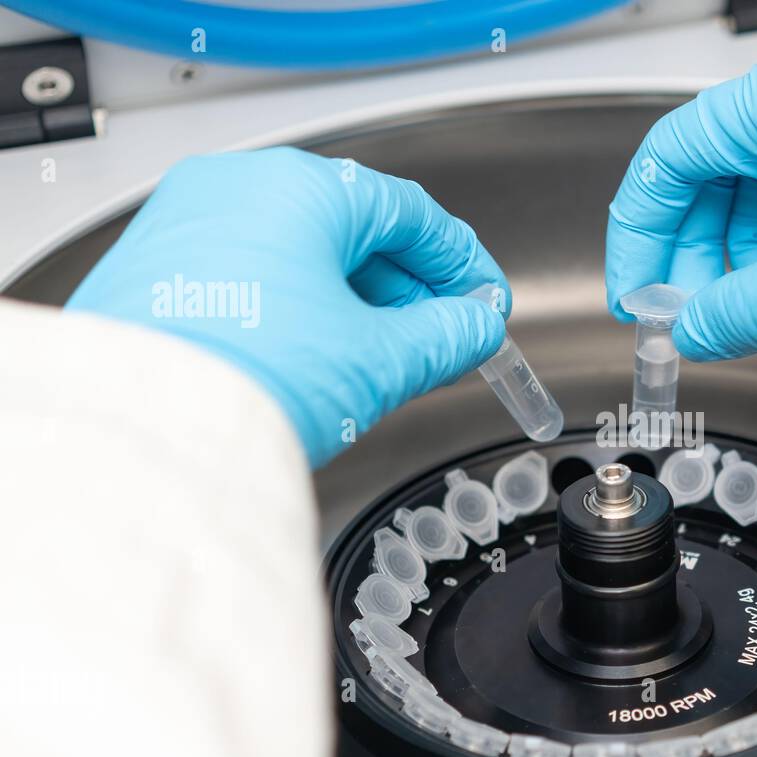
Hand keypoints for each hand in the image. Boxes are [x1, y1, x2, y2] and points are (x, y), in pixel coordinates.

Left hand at [68, 147, 509, 466]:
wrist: (137, 433)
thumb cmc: (243, 379)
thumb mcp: (378, 359)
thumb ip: (445, 336)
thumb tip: (474, 327)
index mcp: (300, 188)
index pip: (410, 213)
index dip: (461, 264)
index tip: (483, 303)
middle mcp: (238, 187)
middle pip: (354, 230)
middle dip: (408, 291)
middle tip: (441, 338)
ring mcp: (189, 222)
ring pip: (300, 251)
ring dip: (353, 302)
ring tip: (381, 357)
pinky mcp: (158, 265)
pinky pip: (251, 272)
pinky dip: (296, 308)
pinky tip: (317, 357)